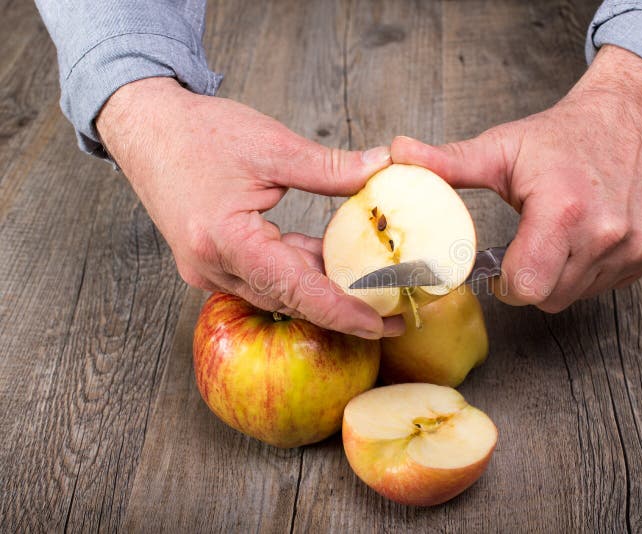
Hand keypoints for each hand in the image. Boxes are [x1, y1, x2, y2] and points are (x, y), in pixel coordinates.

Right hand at [97, 77, 402, 337]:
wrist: (145, 127)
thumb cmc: (198, 132)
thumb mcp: (272, 146)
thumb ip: (330, 167)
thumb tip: (382, 168)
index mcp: (225, 241)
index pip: (295, 290)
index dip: (341, 312)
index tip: (380, 326)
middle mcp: (212, 267)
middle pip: (289, 298)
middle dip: (340, 306)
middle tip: (390, 313)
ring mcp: (207, 269)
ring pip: (277, 290)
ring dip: (319, 285)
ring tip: (368, 283)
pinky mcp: (210, 262)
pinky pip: (262, 276)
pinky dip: (295, 269)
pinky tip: (328, 257)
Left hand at [391, 45, 641, 311]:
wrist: (634, 117)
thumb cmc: (564, 134)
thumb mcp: (502, 148)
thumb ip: (448, 163)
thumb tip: (396, 154)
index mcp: (563, 209)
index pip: (527, 287)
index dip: (507, 284)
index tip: (500, 267)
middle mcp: (606, 233)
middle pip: (549, 298)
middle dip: (530, 280)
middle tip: (528, 245)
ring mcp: (636, 247)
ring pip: (578, 295)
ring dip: (561, 275)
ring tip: (558, 235)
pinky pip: (607, 284)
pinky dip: (590, 269)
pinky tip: (587, 236)